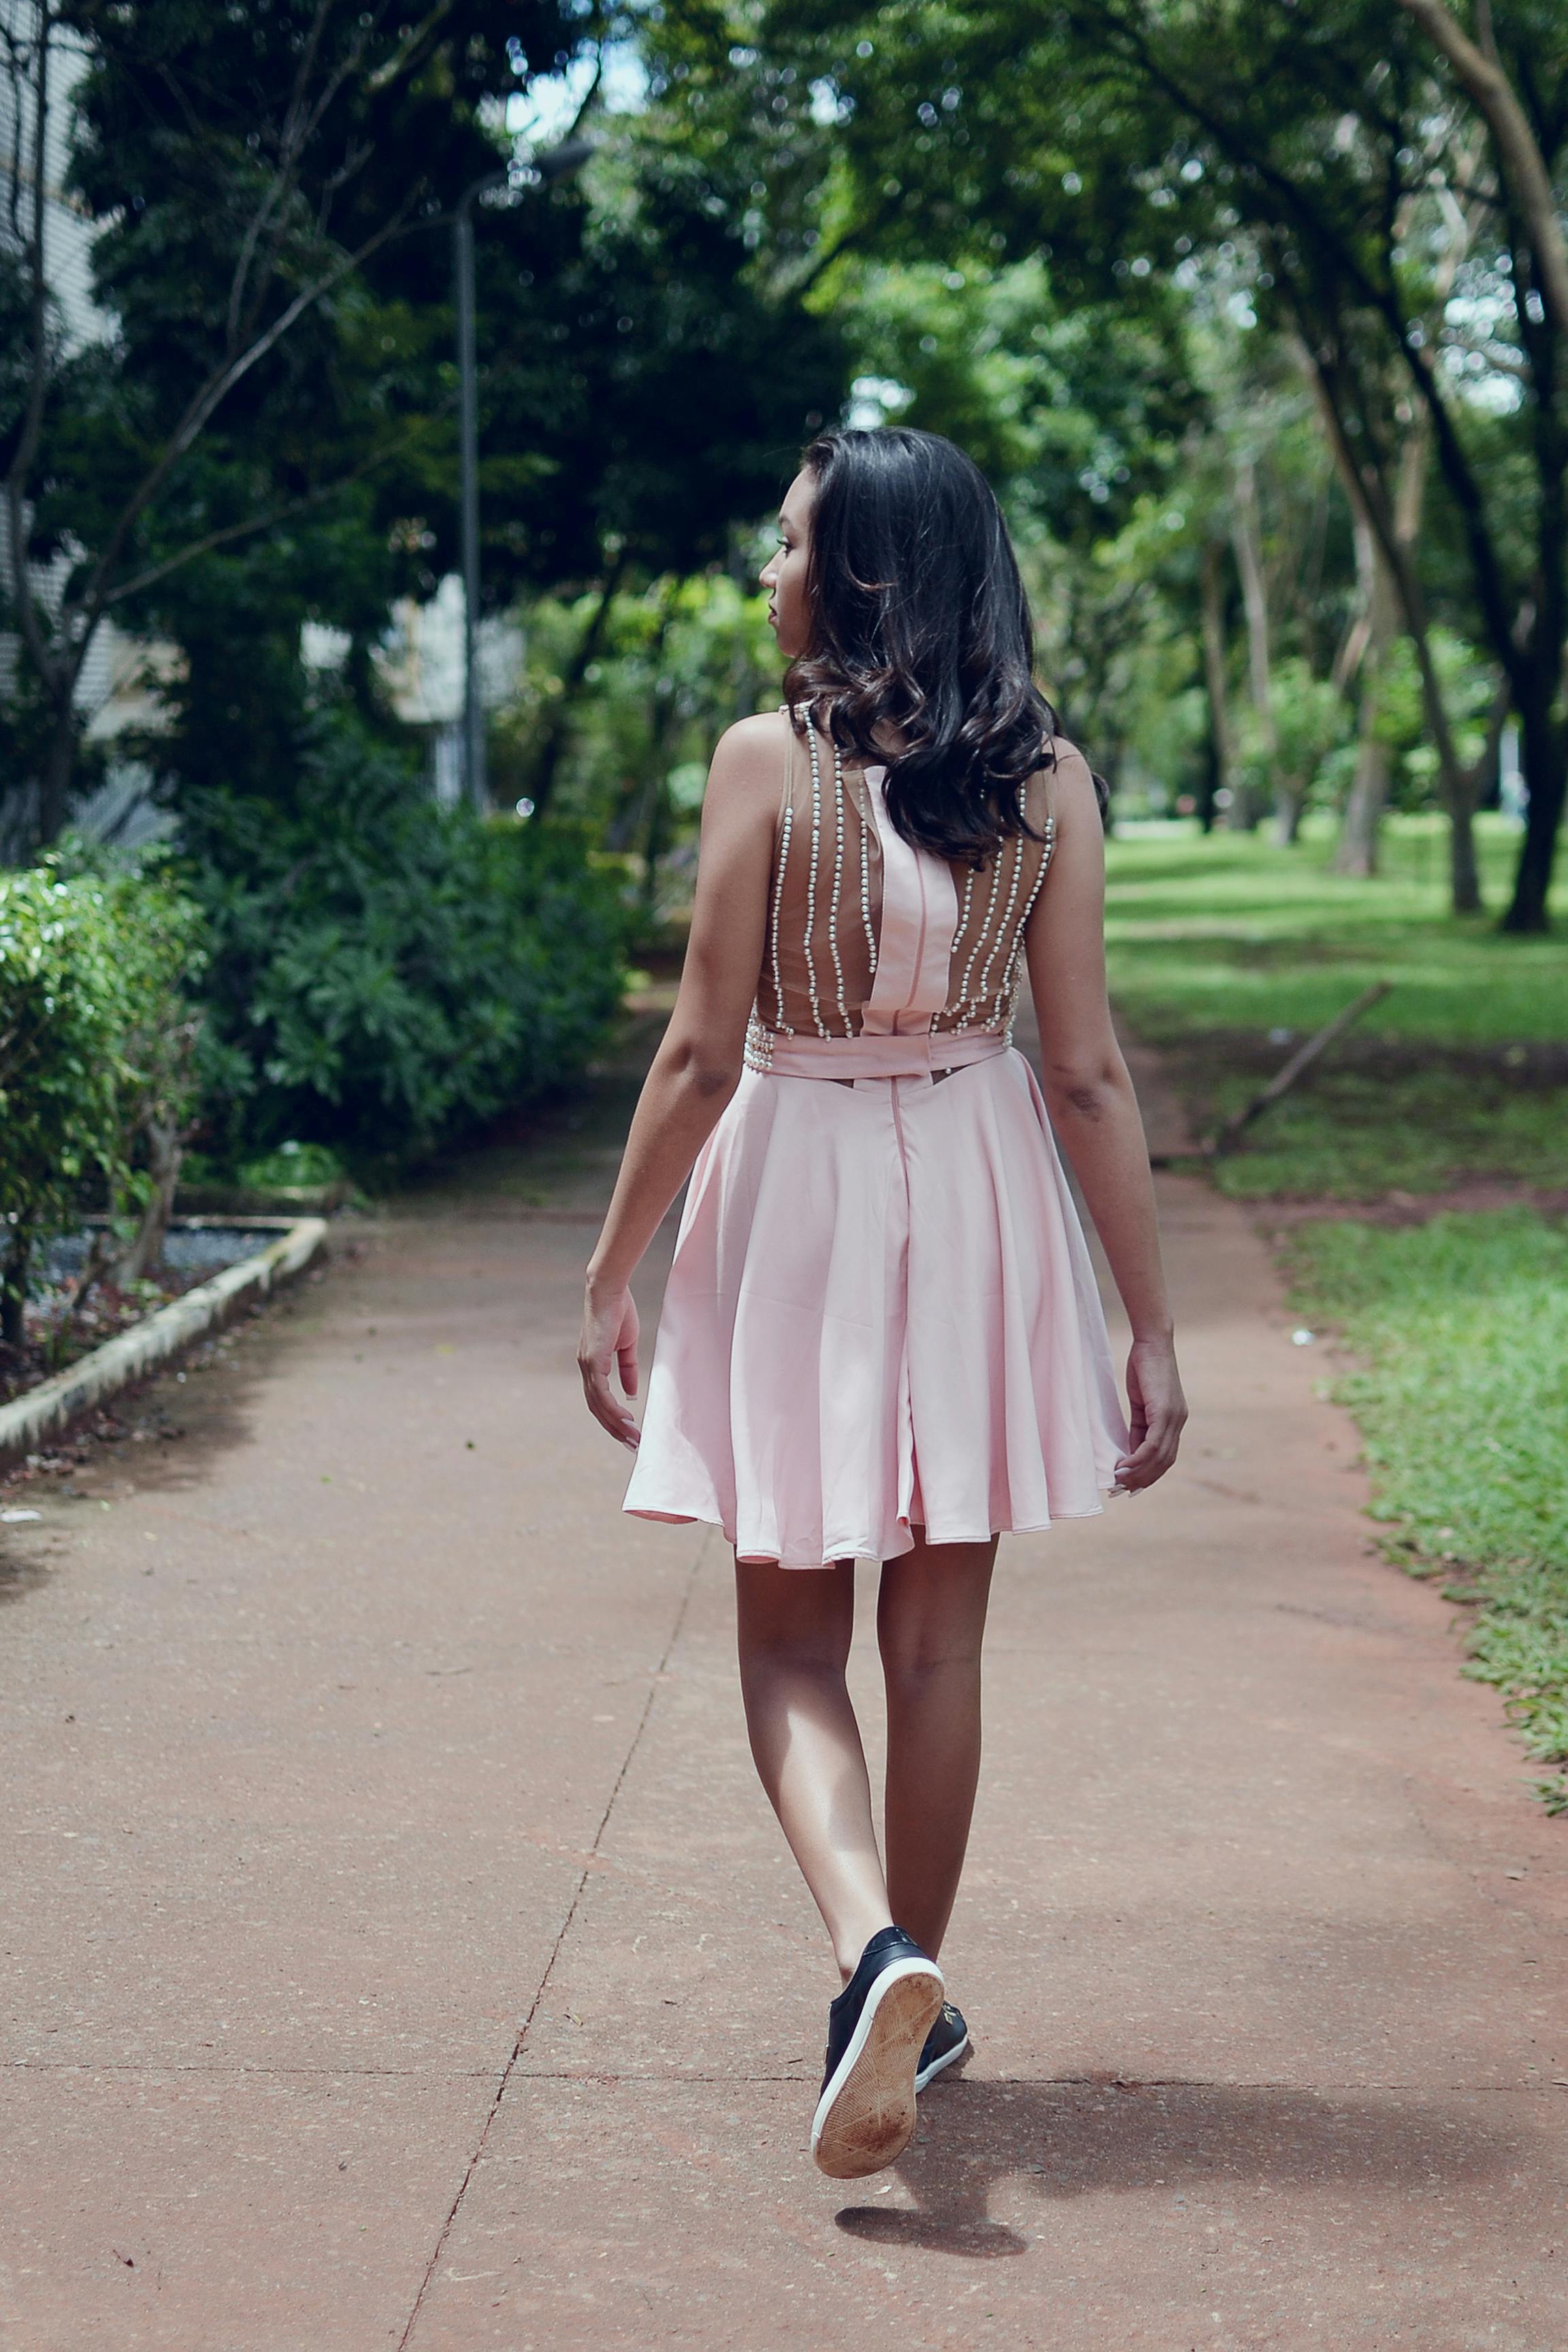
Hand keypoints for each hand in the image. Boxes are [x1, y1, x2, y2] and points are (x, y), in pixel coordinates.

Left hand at [578, 1279, 640, 1448]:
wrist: (610, 1289)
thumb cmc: (619, 1312)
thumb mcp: (627, 1346)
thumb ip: (628, 1369)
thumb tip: (631, 1394)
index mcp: (593, 1365)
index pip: (599, 1400)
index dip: (613, 1418)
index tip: (629, 1433)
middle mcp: (586, 1369)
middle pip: (597, 1409)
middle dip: (615, 1429)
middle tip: (632, 1446)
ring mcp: (587, 1366)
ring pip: (598, 1405)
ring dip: (616, 1425)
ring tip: (633, 1439)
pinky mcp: (593, 1361)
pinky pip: (601, 1393)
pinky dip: (613, 1409)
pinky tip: (626, 1420)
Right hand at [1115, 1336, 1186, 1492]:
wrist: (1152, 1343)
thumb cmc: (1144, 1367)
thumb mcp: (1140, 1403)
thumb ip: (1139, 1427)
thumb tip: (1131, 1451)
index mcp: (1174, 1420)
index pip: (1165, 1456)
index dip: (1149, 1473)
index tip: (1132, 1485)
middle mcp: (1178, 1422)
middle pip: (1164, 1462)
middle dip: (1143, 1479)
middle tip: (1122, 1490)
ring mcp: (1174, 1418)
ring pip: (1159, 1457)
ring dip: (1138, 1472)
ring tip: (1119, 1481)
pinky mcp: (1165, 1412)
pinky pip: (1152, 1444)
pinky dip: (1138, 1459)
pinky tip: (1123, 1466)